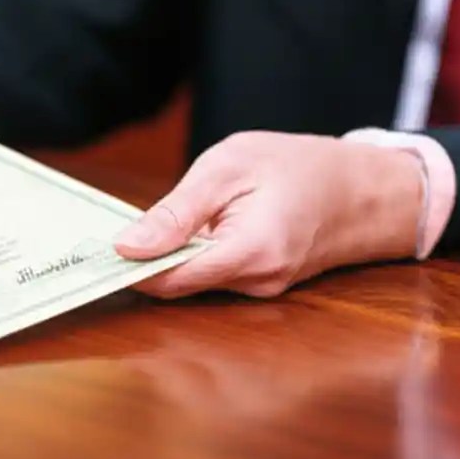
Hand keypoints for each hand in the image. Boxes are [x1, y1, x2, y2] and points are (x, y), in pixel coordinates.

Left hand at [115, 132, 423, 297]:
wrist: (364, 188)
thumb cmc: (298, 166)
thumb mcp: (229, 168)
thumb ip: (176, 212)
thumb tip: (126, 246)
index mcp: (251, 253)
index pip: (168, 280)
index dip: (127, 268)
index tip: (95, 251)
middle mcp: (256, 284)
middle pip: (175, 287)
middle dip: (143, 265)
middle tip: (113, 235)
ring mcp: (260, 292)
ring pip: (190, 285)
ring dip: (168, 260)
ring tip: (159, 227)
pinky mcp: (258, 289)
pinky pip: (210, 280)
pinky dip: (191, 260)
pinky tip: (190, 235)